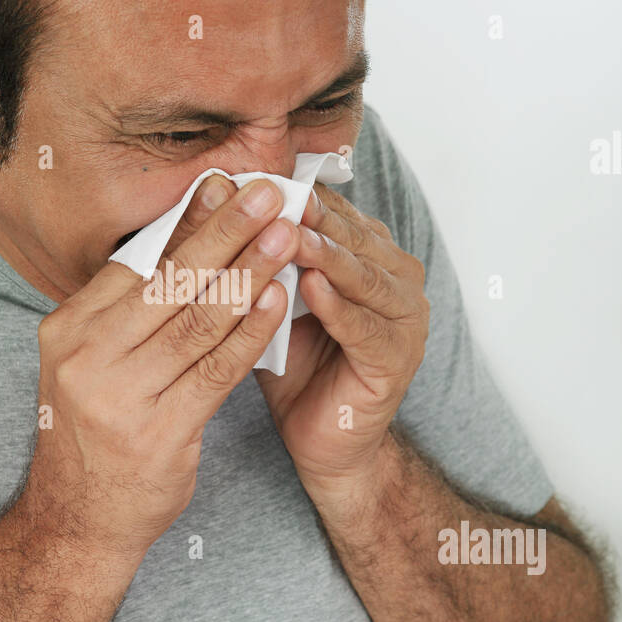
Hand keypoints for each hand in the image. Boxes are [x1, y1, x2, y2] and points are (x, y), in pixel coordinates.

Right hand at [24, 174, 296, 559]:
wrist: (79, 520)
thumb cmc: (97, 430)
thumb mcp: (94, 361)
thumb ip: (131, 307)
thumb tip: (187, 233)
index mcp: (68, 329)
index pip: (136, 262)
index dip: (186, 221)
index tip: (225, 185)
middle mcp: (87, 358)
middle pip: (169, 281)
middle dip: (226, 231)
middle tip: (268, 194)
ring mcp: (121, 397)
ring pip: (199, 320)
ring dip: (250, 272)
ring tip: (287, 236)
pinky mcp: (161, 432)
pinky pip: (219, 369)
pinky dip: (252, 331)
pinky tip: (278, 300)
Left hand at [255, 182, 429, 491]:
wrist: (321, 443)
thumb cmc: (294, 366)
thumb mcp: (273, 300)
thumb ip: (261, 256)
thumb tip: (217, 196)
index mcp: (371, 257)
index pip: (334, 215)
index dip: (294, 197)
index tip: (253, 177)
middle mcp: (397, 281)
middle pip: (353, 238)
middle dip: (311, 217)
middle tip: (273, 195)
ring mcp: (405, 321)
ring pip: (364, 277)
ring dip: (327, 255)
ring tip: (291, 235)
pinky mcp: (398, 360)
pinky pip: (366, 328)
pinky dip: (339, 307)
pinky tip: (311, 288)